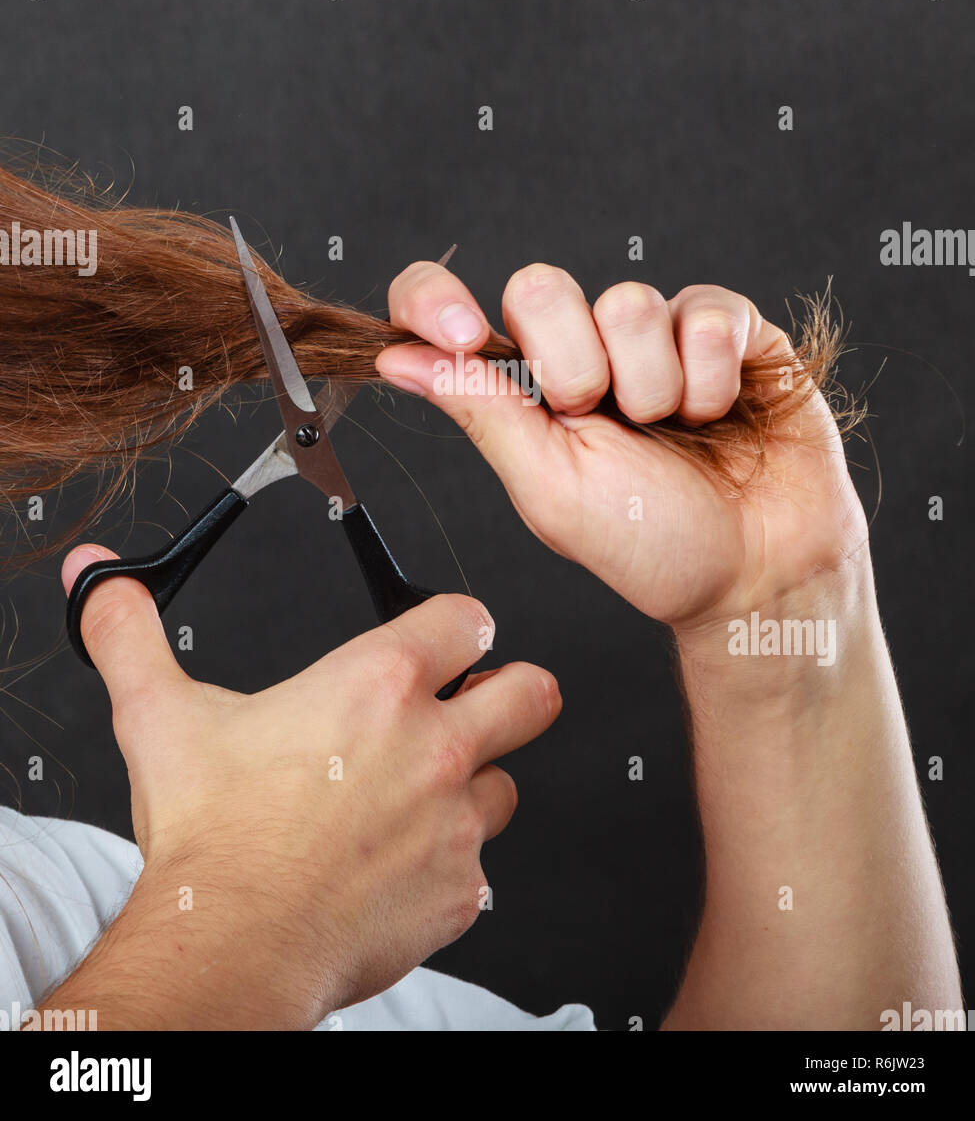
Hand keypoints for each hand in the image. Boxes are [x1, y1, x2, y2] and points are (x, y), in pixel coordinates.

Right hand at [58, 547, 560, 1027]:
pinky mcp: (460, 890)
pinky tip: (394, 867)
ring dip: (471, 786)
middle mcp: (434, 747)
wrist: (229, 946)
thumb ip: (132, 638)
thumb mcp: (162, 717)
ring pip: (506, 785)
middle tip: (477, 703)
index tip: (445, 635)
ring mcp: (455, 822)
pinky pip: (479, 866)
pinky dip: (446, 864)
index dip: (458, 622)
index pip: (467, 617)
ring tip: (412, 800)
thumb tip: (103, 584)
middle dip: (511, 691)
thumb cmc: (213, 840)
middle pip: (532, 691)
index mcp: (378, 686)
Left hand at [376, 263, 867, 633]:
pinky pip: (706, 310)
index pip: (451, 307)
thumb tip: (399, 359)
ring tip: (674, 431)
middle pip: (539, 287)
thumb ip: (481, 411)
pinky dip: (712, 376)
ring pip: (628, 300)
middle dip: (572, 367)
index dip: (438, 299)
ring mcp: (656, 333)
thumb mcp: (549, 488)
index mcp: (524, 389)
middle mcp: (584, 348)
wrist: (760, 574)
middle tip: (604, 421)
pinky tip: (720, 413)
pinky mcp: (728, 328)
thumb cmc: (655, 546)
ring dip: (652, 386)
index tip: (456, 333)